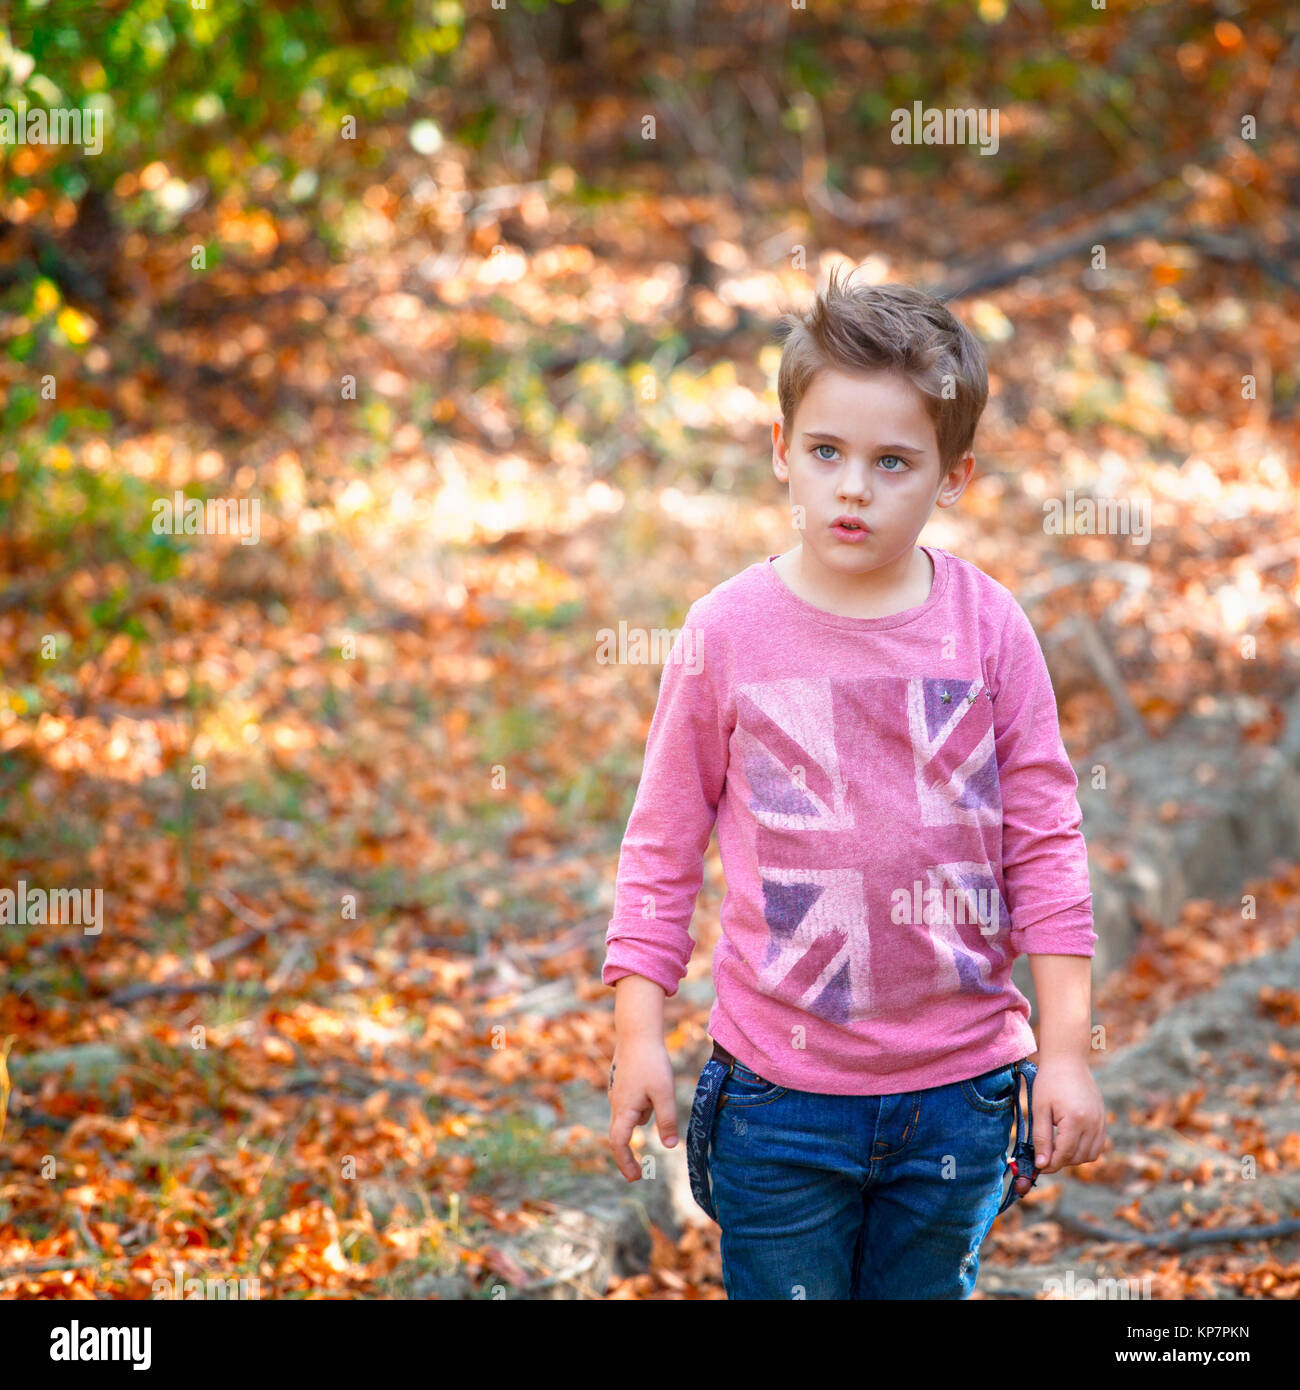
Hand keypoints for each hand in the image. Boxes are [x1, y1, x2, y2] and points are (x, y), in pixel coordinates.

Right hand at [607, 1040, 678, 1181]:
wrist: (637, 1033)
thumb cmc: (651, 1062)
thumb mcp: (664, 1093)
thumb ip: (667, 1120)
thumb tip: (669, 1146)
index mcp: (624, 1110)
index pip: (619, 1144)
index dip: (626, 1163)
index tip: (635, 1178)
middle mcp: (616, 1104)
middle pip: (620, 1135)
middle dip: (629, 1153)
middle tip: (640, 1171)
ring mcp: (617, 1093)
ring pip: (629, 1117)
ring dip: (644, 1117)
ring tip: (659, 1089)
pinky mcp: (622, 1083)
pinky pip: (631, 1104)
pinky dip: (642, 1105)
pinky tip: (653, 1085)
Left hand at [1020, 1053, 1105, 1192]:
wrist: (1068, 1060)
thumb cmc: (1050, 1081)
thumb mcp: (1039, 1109)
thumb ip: (1041, 1138)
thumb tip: (1041, 1164)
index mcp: (1075, 1120)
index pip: (1064, 1154)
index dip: (1050, 1164)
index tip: (1037, 1166)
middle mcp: (1092, 1124)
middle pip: (1078, 1157)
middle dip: (1060, 1161)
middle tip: (1044, 1155)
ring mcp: (1100, 1122)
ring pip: (1090, 1155)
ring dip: (1073, 1157)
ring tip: (1056, 1147)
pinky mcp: (1103, 1119)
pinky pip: (1098, 1145)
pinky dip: (1085, 1149)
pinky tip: (1070, 1141)